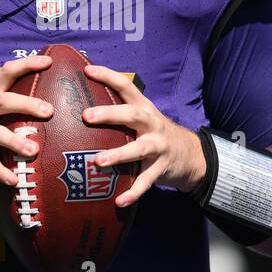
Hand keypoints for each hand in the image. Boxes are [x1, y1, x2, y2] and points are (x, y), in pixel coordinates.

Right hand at [0, 54, 53, 186]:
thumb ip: (9, 100)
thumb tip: (47, 100)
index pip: (7, 72)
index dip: (27, 65)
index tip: (48, 62)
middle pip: (4, 101)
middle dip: (26, 104)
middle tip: (49, 111)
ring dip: (15, 141)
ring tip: (33, 150)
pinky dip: (1, 171)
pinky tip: (14, 180)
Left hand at [82, 64, 205, 207]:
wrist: (190, 154)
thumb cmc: (153, 133)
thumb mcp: (142, 117)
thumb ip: (120, 110)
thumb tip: (81, 101)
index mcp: (144, 108)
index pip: (126, 86)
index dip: (108, 76)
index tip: (87, 70)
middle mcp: (152, 124)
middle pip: (133, 115)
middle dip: (110, 114)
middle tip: (86, 116)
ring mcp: (158, 147)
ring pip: (138, 150)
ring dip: (118, 155)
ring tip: (97, 162)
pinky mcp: (161, 169)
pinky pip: (145, 182)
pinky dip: (133, 192)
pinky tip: (118, 202)